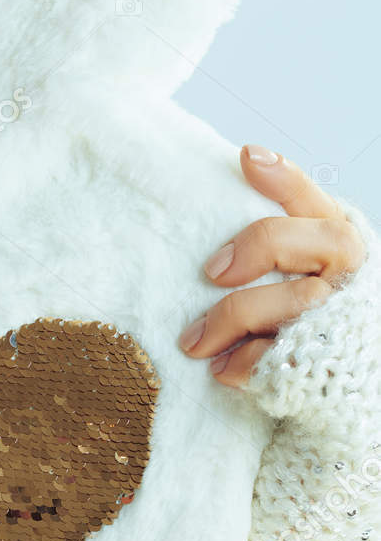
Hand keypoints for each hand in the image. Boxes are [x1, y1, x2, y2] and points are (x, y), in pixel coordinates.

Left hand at [178, 144, 366, 387]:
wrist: (325, 384)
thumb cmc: (293, 319)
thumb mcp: (286, 272)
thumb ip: (265, 240)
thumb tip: (228, 183)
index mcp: (335, 242)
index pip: (315, 200)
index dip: (287, 177)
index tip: (248, 157)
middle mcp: (347, 275)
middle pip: (325, 241)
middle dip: (262, 248)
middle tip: (212, 271)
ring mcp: (339, 319)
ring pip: (297, 302)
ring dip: (233, 319)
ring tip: (193, 342)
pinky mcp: (324, 363)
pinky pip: (283, 358)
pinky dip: (244, 365)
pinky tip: (221, 370)